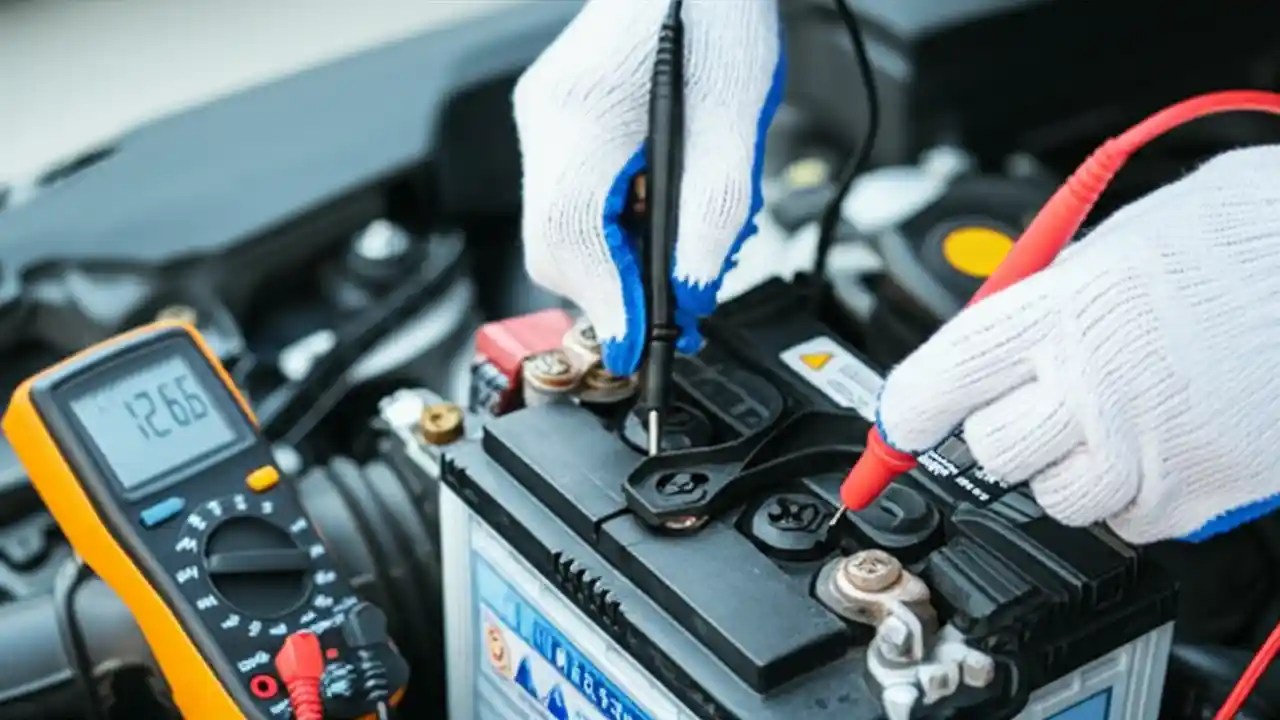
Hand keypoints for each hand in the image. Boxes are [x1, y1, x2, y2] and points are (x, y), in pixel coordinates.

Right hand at [513, 0, 783, 374]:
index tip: (635, 349)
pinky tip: (653, 214)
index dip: (606, 304)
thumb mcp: (737, 125)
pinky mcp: (556, 120)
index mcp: (583, 115)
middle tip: (672, 311)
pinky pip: (567, 198)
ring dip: (613, 261)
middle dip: (612, 290)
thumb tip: (690, 295)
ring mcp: (543, 119)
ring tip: (674, 256)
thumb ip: (713, 217)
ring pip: (557, 228)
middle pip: (553, 244)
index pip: (573, 238)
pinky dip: (608, 227)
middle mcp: (547, 119)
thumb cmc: (720, 17)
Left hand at [876, 146, 1279, 543]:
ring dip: (1075, 466)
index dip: (905, 414)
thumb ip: (1049, 299)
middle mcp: (1092, 384)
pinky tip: (1173, 440)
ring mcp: (1147, 446)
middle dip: (1009, 430)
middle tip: (1050, 398)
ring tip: (1126, 414)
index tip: (897, 427)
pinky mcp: (1199, 494)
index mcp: (1060, 310)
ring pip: (1058, 496)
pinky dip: (1141, 494)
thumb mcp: (1121, 241)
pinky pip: (1131, 521)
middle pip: (992, 452)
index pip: (936, 382)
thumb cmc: (1247, 234)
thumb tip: (1000, 334)